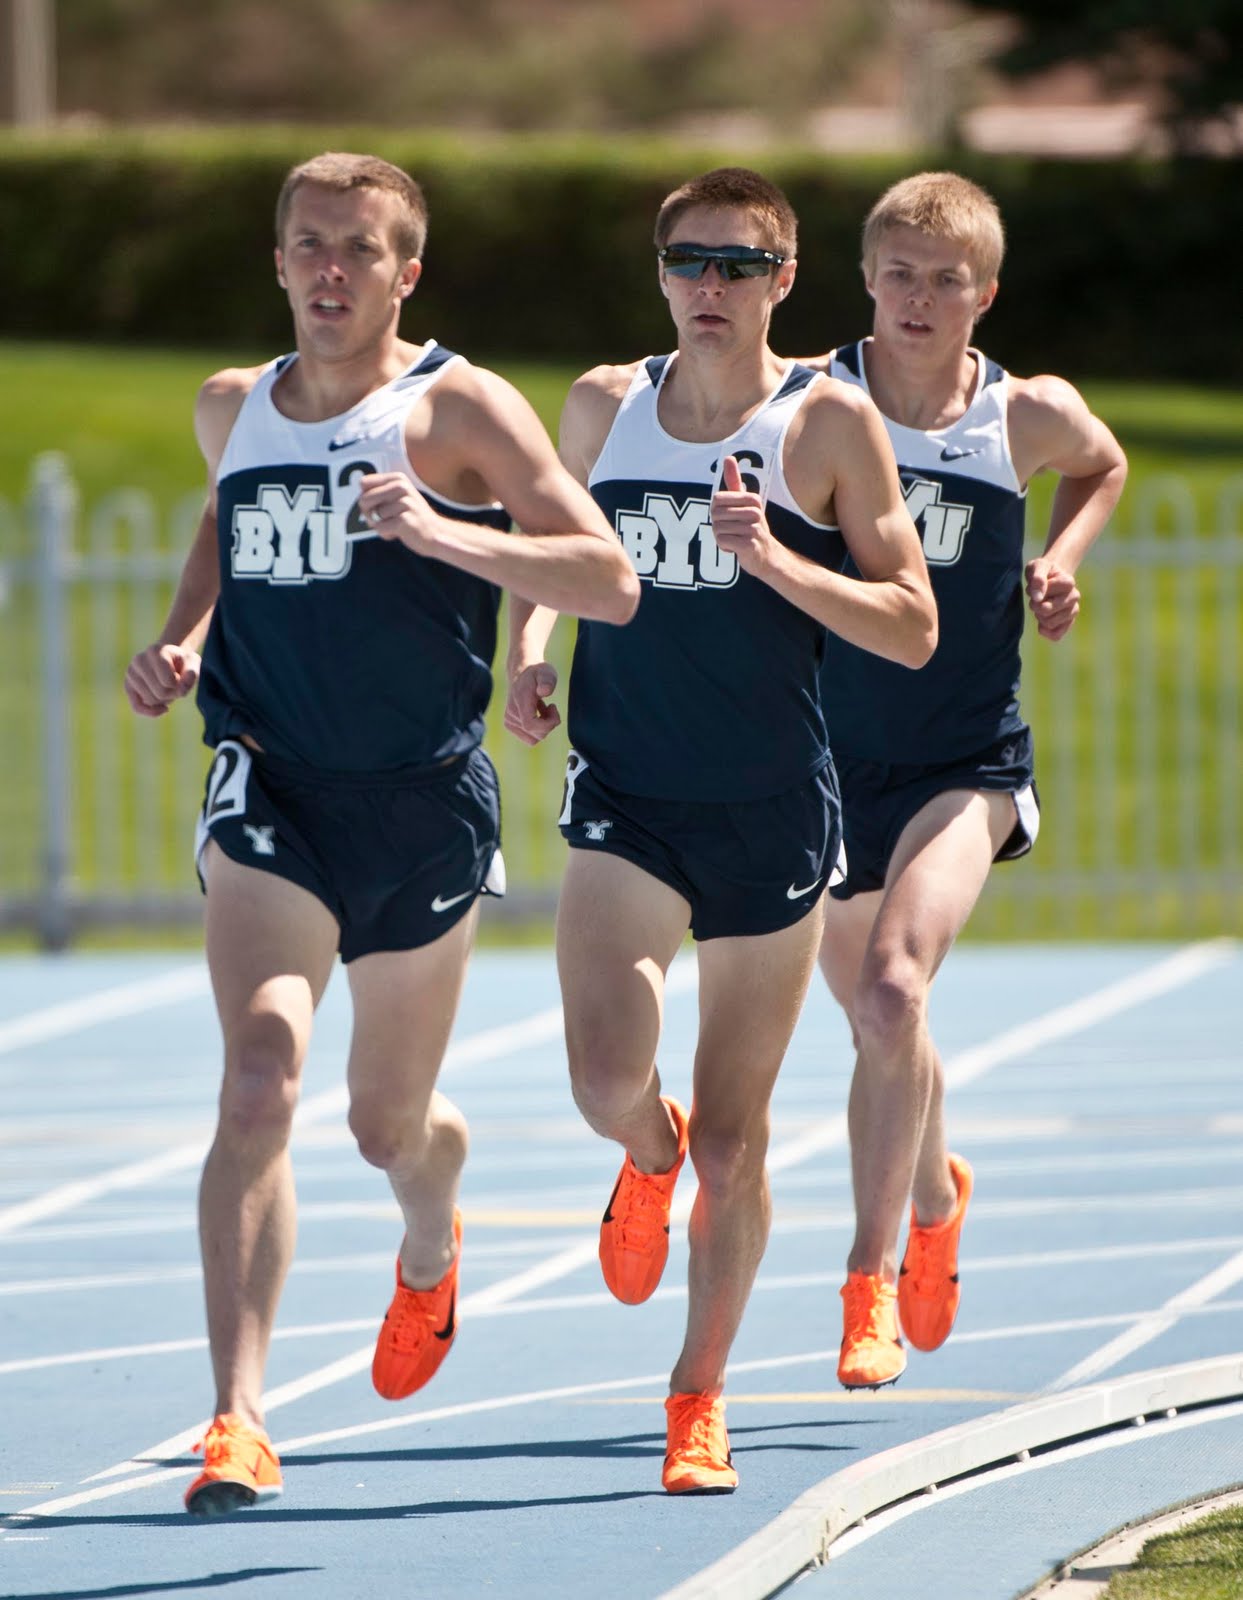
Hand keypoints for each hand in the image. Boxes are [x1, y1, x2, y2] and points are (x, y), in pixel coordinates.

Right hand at [124, 643, 199, 717]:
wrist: (170, 660)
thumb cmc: (182, 662)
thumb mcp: (193, 663)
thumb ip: (192, 674)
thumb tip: (181, 691)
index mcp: (155, 651)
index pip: (169, 682)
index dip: (180, 685)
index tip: (181, 676)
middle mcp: (139, 660)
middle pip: (160, 693)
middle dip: (173, 693)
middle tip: (175, 684)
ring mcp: (131, 673)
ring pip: (151, 701)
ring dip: (164, 700)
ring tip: (166, 686)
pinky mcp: (128, 686)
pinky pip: (137, 707)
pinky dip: (151, 712)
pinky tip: (164, 709)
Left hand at [356, 471, 442, 555]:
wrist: (436, 533)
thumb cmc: (410, 516)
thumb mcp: (396, 498)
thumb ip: (377, 493)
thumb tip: (359, 500)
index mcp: (398, 479)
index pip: (364, 483)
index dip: (366, 498)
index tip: (379, 505)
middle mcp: (401, 487)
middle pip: (364, 500)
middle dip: (369, 514)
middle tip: (385, 519)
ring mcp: (404, 503)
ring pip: (373, 517)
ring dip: (381, 526)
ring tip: (397, 525)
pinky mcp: (404, 520)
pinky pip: (380, 528)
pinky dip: (386, 534)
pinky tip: (400, 533)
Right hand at [504, 662, 560, 745]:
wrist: (520, 672)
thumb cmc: (535, 673)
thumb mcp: (546, 671)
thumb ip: (547, 680)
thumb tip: (545, 691)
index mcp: (520, 701)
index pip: (530, 725)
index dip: (547, 724)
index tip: (553, 709)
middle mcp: (511, 713)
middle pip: (536, 734)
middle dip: (550, 723)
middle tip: (551, 706)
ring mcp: (509, 721)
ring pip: (534, 738)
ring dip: (544, 726)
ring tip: (544, 709)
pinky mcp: (510, 725)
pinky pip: (529, 737)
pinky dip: (537, 729)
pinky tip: (538, 714)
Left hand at [710, 455, 771, 573]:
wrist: (766, 556)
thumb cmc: (751, 527)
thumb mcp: (744, 503)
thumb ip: (734, 481)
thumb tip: (728, 457)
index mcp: (753, 499)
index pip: (717, 499)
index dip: (717, 511)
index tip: (730, 517)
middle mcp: (755, 512)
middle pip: (716, 514)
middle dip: (718, 526)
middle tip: (732, 531)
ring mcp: (753, 528)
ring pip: (718, 529)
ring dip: (721, 538)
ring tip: (735, 539)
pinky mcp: (749, 544)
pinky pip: (722, 541)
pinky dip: (724, 547)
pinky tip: (736, 548)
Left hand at [1025, 556, 1080, 641]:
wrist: (1049, 576)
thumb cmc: (1042, 570)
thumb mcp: (1037, 566)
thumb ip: (1038, 578)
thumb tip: (1038, 597)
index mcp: (1069, 582)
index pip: (1048, 593)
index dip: (1037, 591)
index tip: (1037, 584)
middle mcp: (1075, 597)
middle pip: (1047, 610)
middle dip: (1035, 605)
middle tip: (1036, 598)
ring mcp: (1073, 611)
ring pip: (1049, 623)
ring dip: (1039, 616)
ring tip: (1041, 605)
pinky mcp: (1068, 623)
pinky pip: (1056, 636)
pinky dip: (1045, 631)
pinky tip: (1041, 623)